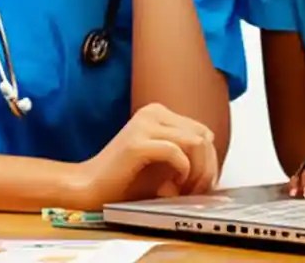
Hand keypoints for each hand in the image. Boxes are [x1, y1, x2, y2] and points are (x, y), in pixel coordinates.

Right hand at [75, 103, 218, 208]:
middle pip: (204, 136)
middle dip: (207, 168)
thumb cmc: (126, 178)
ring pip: (196, 143)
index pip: (204, 132)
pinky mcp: (136, 143)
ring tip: (184, 191)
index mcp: (158, 113)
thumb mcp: (164, 161)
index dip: (209, 161)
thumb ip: (187, 152)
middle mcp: (152, 112)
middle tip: (194, 192)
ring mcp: (143, 125)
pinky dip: (182, 172)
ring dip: (198, 172)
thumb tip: (214, 158)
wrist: (90, 187)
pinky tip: (170, 186)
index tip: (198, 184)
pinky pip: (176, 153)